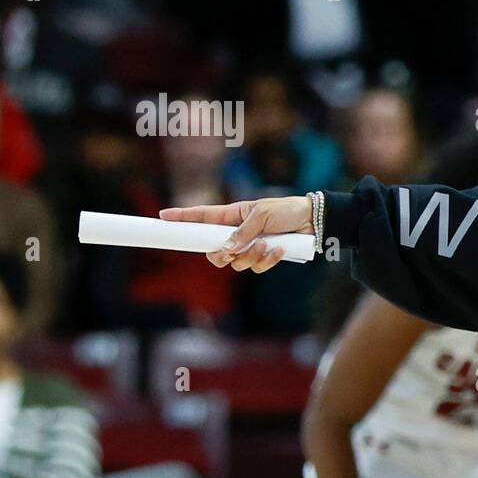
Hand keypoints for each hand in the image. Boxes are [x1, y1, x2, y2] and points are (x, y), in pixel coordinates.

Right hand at [160, 196, 311, 271]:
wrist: (314, 220)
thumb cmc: (287, 210)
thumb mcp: (262, 215)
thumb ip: (243, 232)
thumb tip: (226, 250)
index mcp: (233, 216)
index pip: (202, 217)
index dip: (183, 217)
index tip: (163, 217)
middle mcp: (237, 233)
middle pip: (214, 252)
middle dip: (220, 255)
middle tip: (231, 252)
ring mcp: (250, 246)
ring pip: (236, 263)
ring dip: (251, 256)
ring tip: (267, 244)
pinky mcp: (265, 257)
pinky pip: (257, 267)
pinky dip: (268, 260)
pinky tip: (280, 249)